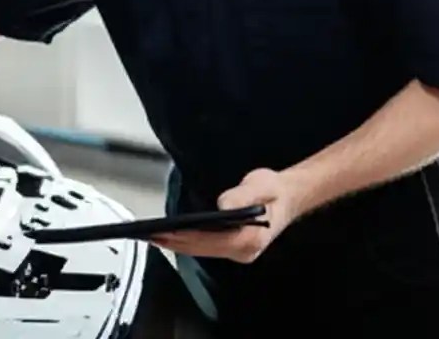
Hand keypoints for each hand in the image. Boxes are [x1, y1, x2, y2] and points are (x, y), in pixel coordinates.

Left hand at [150, 168, 306, 263]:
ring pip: (202, 251)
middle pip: (201, 249)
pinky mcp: (234, 247)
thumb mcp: (260, 185)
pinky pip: (207, 248)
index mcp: (249, 240)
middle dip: (174, 243)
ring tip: (154, 237)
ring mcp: (239, 252)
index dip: (183, 238)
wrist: (290, 196)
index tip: (161, 234)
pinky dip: (189, 242)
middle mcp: (244, 251)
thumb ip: (241, 196)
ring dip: (179, 244)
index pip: (208, 242)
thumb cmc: (274, 191)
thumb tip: (222, 206)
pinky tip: (174, 236)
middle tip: (148, 236)